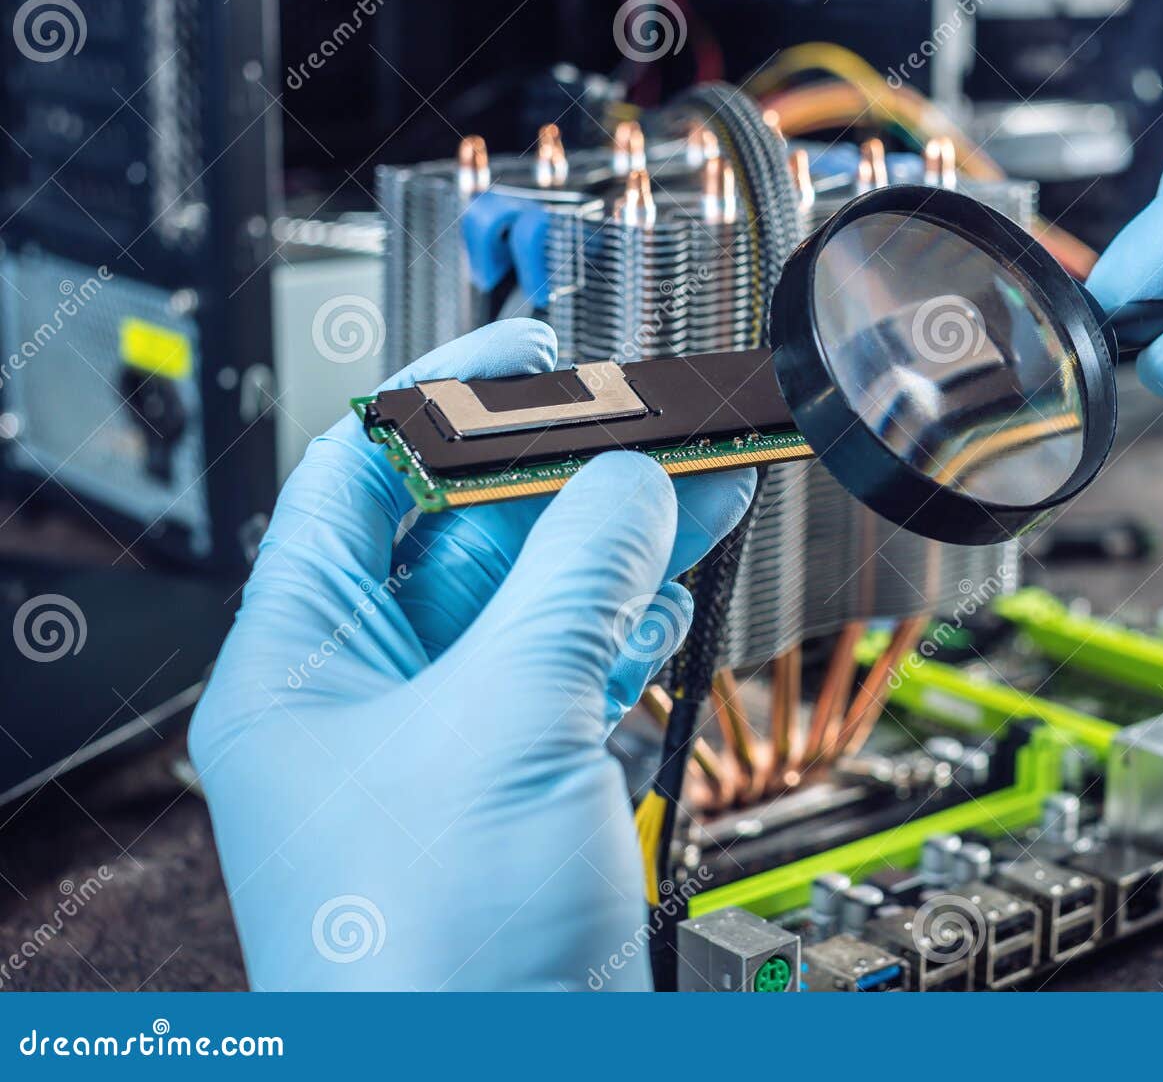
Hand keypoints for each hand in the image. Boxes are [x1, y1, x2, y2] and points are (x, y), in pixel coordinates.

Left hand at [188, 319, 754, 990]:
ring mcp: (456, 742)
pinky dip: (636, 622)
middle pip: (473, 532)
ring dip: (625, 541)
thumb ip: (574, 580)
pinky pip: (582, 671)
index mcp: (306, 664)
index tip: (537, 353)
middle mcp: (373, 696)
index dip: (451, 399)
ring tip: (703, 483)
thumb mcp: (504, 724)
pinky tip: (677, 586)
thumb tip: (629, 480)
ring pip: (544, 601)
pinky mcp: (529, 787)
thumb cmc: (433, 962)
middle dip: (571, 472)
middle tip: (658, 419)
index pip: (365, 478)